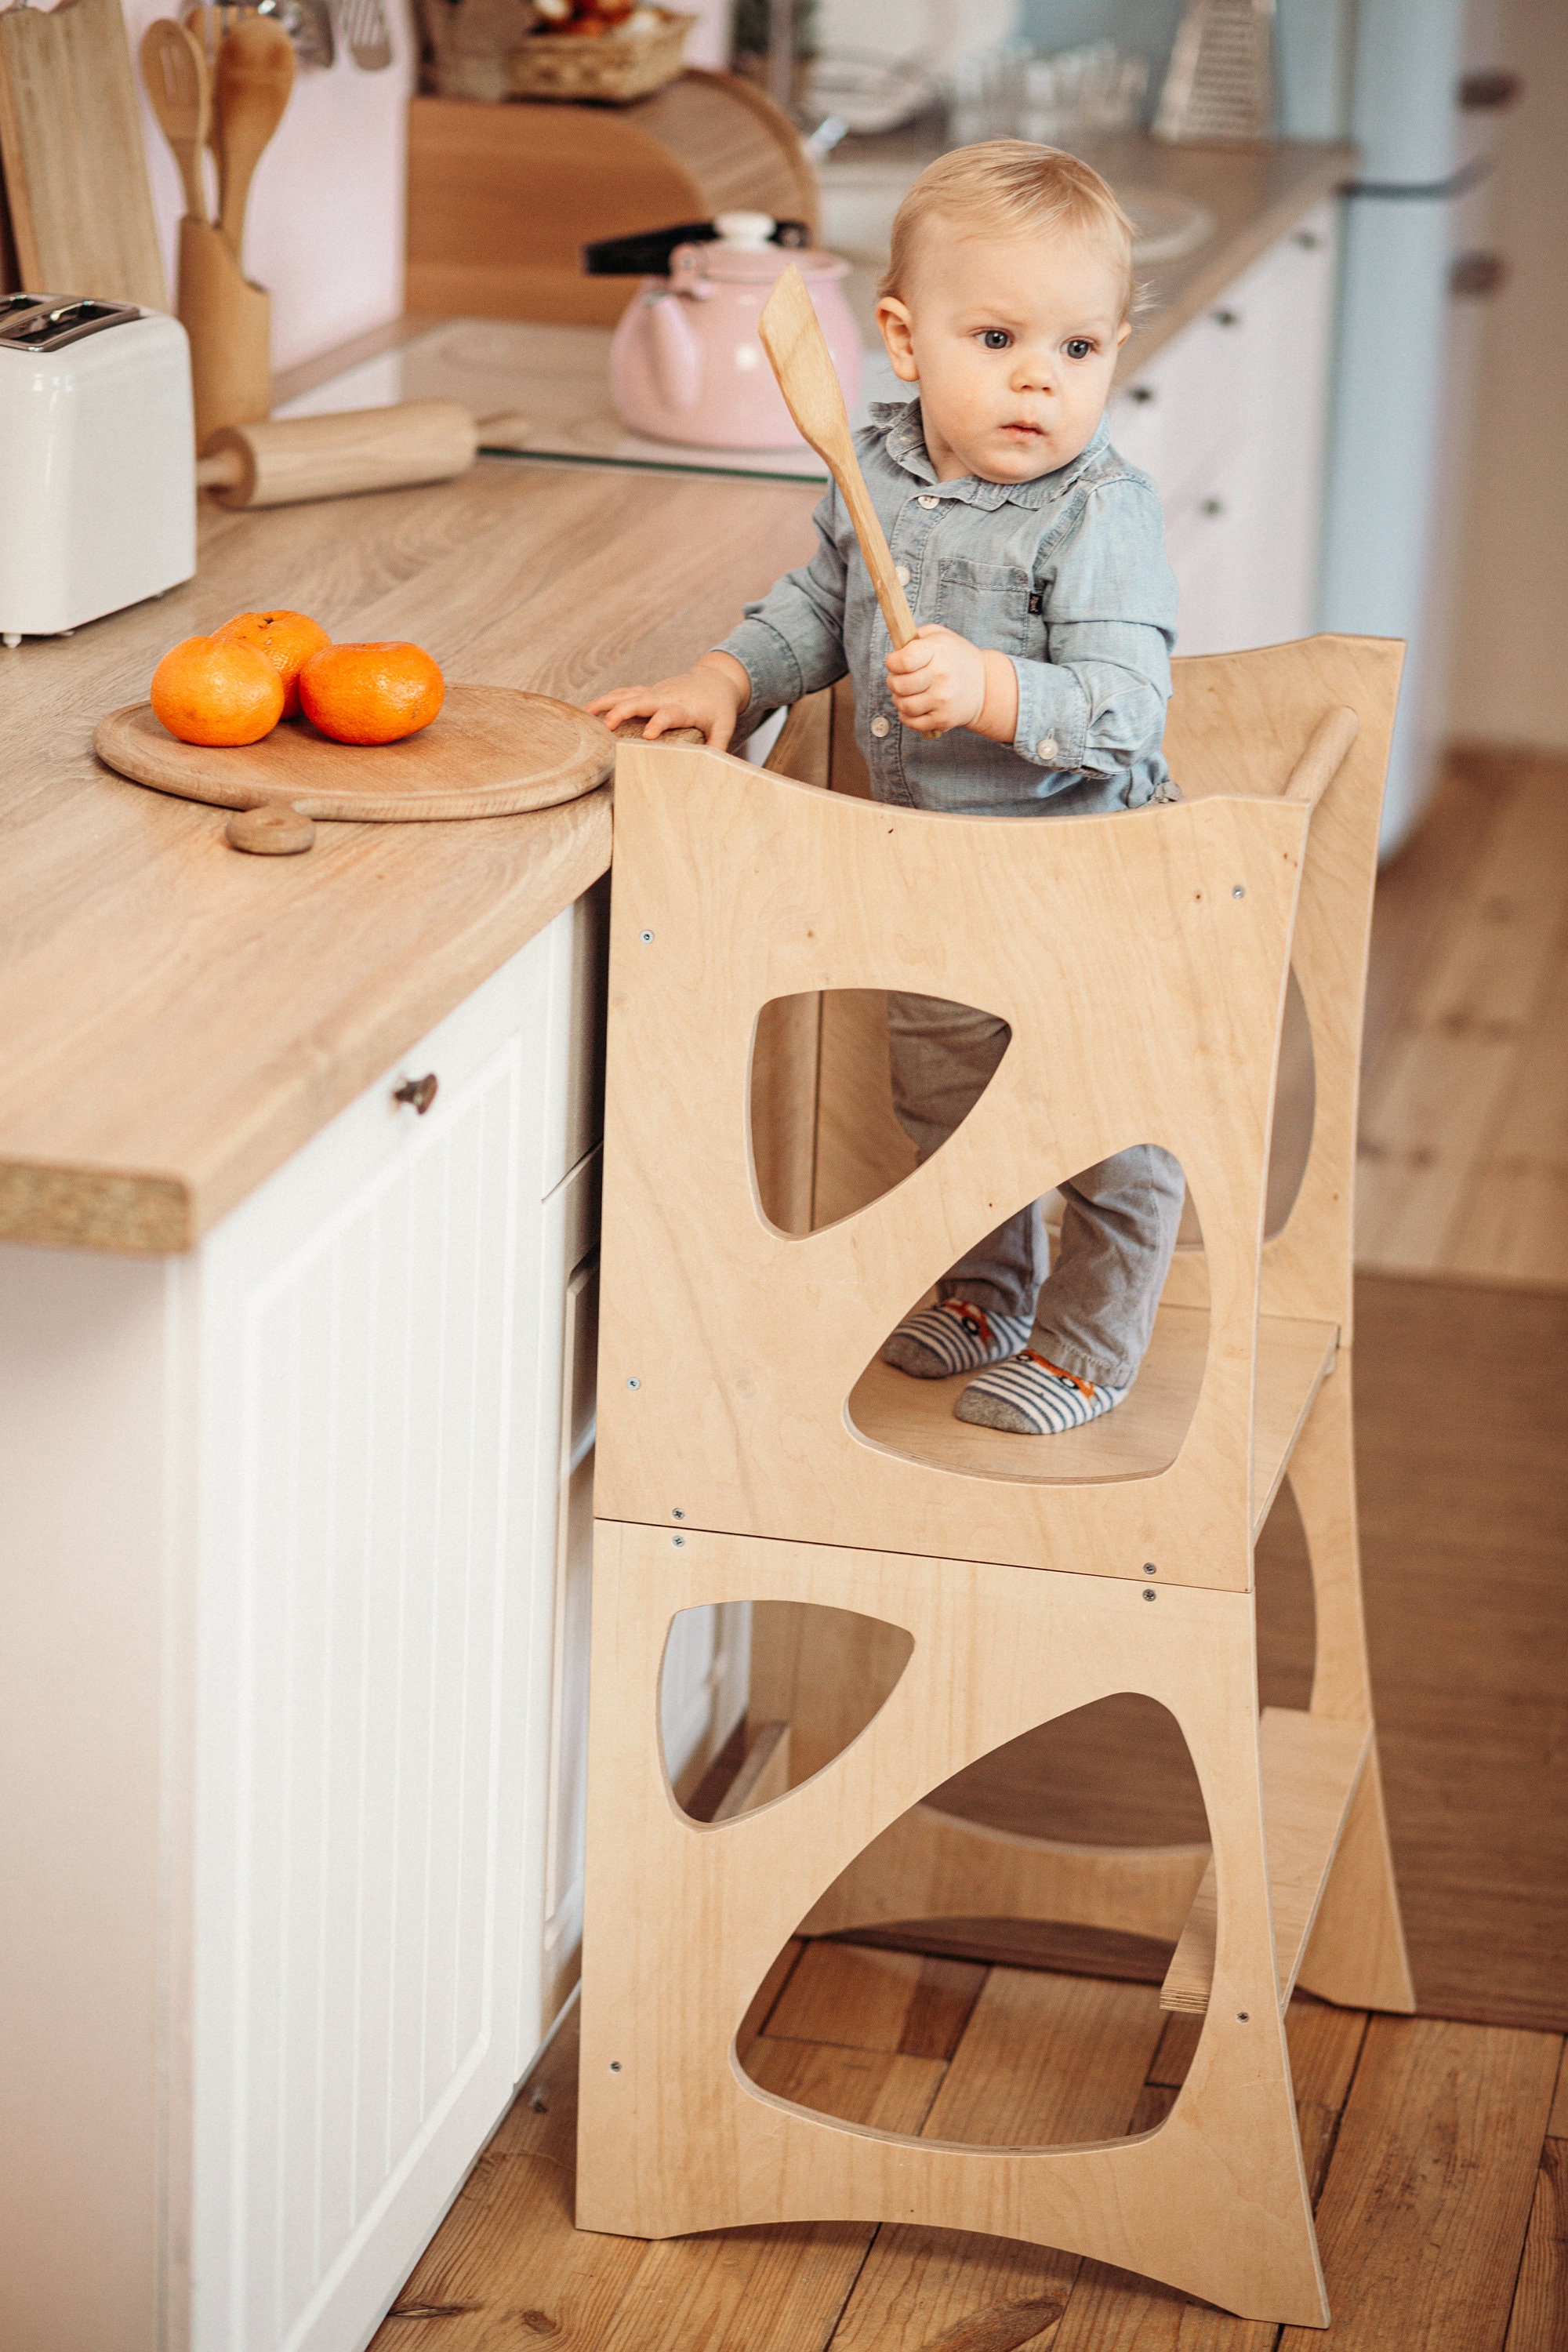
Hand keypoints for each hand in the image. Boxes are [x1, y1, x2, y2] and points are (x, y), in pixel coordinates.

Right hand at [586, 651, 749, 750]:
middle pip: (640, 700)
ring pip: (626, 694)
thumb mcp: (724, 727)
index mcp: (684, 708)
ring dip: (605, 703)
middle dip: (623, 711)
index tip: (648, 736)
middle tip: (608, 726)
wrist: (715, 679)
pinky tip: (589, 710)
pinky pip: (623, 694)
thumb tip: (714, 769)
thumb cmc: (719, 707)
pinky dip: (606, 700)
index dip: (658, 723)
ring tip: (585, 715)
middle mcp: (665, 697)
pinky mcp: (646, 692)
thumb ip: (717, 747)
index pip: (669, 714)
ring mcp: (653, 692)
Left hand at [883, 627, 1017, 742]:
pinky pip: (913, 723)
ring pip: (904, 706)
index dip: (892, 662)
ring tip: (907, 693)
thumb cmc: (955, 658)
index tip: (895, 662)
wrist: (985, 686)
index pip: (903, 661)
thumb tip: (894, 650)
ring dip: (899, 700)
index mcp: (939, 651)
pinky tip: (915, 707)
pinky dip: (907, 716)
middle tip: (900, 679)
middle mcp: (942, 676)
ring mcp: (943, 700)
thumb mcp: (940, 636)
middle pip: (899, 685)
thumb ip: (915, 636)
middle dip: (893, 682)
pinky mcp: (944, 719)